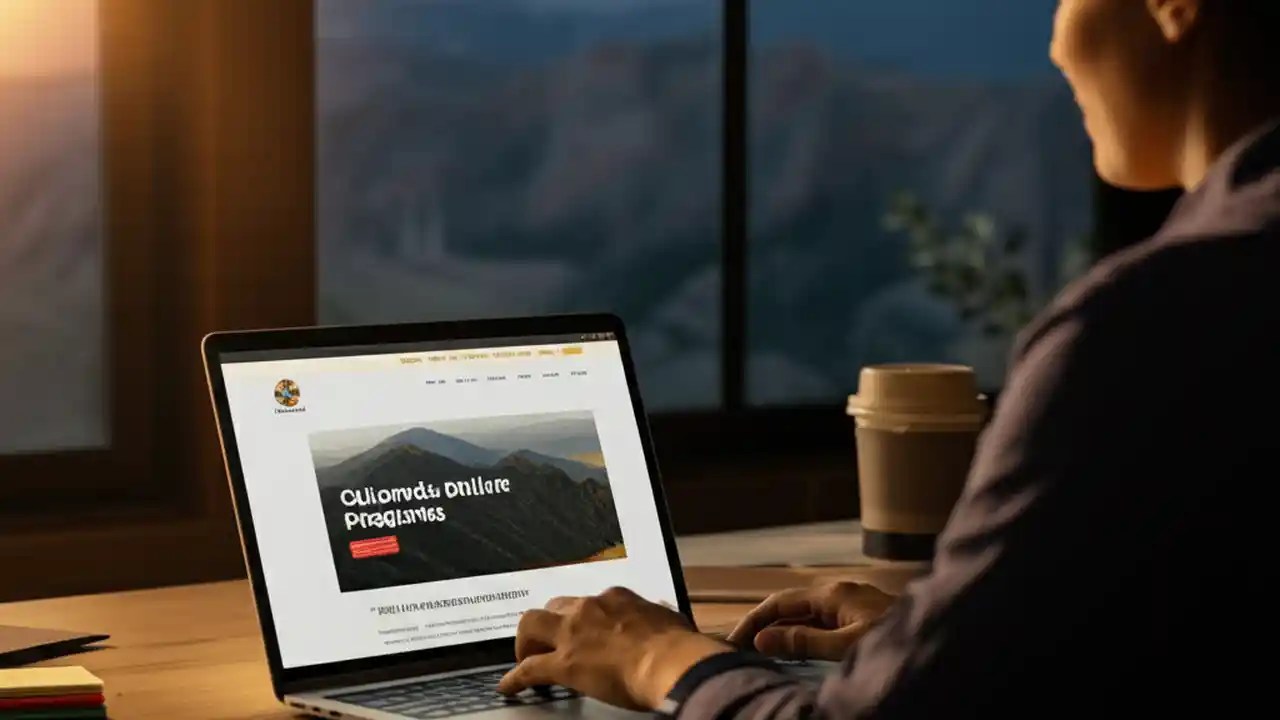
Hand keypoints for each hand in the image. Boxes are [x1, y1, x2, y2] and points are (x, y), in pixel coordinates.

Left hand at [498, 587, 731, 709]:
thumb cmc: (677, 645)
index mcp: (616, 598)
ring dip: (527, 642)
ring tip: (525, 658)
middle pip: (555, 606)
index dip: (582, 616)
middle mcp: (590, 608)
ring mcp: (573, 633)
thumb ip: (658, 617)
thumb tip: (665, 618)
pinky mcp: (563, 663)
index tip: (582, 627)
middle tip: (548, 641)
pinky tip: (509, 687)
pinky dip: (515, 679)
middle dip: (549, 623)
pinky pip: (529, 669)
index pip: (589, 602)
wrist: (670, 661)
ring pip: (532, 625)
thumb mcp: (670, 619)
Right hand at [726, 582, 896, 660]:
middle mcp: (839, 594)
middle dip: (765, 626)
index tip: (734, 641)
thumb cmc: (896, 639)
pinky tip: (797, 650)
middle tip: (742, 650)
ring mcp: (852, 605)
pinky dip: (803, 635)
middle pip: (792, 607)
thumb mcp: (845, 645)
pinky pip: (822, 623)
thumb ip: (804, 641)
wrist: (944, 638)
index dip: (754, 620)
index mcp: (833, 594)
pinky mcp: (862, 617)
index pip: (780, 602)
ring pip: (807, 616)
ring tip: (762, 653)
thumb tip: (763, 638)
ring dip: (784, 632)